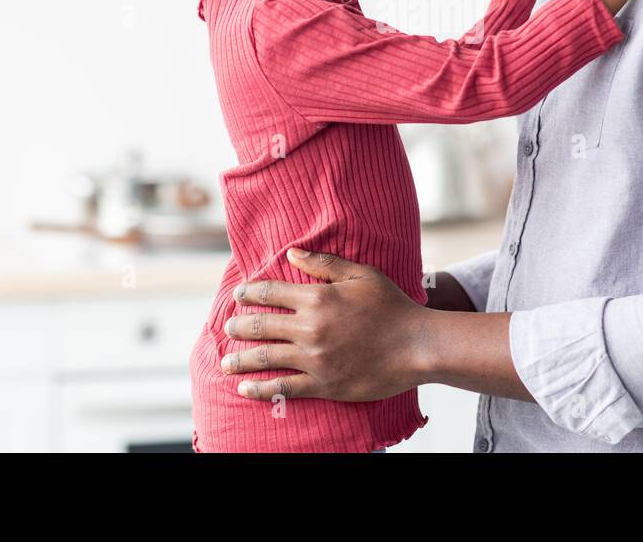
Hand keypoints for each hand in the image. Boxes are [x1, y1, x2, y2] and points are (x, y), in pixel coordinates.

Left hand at [221, 248, 429, 401]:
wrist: (417, 346)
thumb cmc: (392, 306)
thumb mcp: (361, 275)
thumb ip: (324, 264)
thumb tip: (291, 252)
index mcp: (318, 297)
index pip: (270, 293)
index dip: (250, 293)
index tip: (239, 295)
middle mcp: (310, 328)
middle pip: (261, 326)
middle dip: (239, 327)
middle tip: (228, 328)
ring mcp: (314, 359)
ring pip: (265, 358)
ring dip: (240, 360)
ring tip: (226, 363)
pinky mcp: (323, 384)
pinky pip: (283, 388)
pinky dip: (260, 389)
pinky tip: (245, 390)